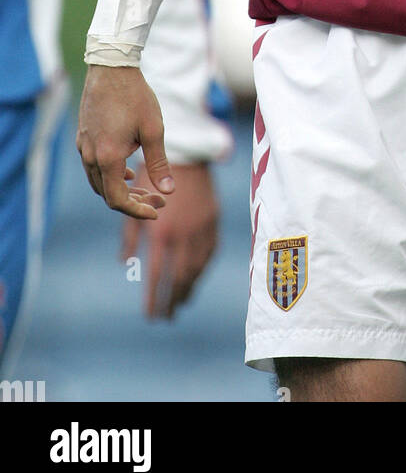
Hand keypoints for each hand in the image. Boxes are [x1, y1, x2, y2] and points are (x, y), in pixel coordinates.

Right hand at [77, 65, 173, 217]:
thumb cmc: (135, 96)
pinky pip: (93, 167)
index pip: (118, 200)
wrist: (111, 67)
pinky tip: (126, 168)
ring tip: (143, 185)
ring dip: (120, 188)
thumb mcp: (153, 129)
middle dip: (133, 201)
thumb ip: (159, 162)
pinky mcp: (83, 137)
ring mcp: (84, 147)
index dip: (137, 210)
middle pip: (107, 194)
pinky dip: (110, 175)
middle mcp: (91, 156)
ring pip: (98, 182)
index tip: (157, 209)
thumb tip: (168, 191)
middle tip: (157, 199)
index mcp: (108, 157)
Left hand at [121, 162, 218, 317]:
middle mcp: (182, 235)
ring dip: (188, 289)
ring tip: (180, 303)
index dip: (154, 298)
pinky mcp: (212, 222)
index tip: (151, 315)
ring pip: (196, 269)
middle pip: (178, 278)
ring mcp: (200, 230)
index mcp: (160, 232)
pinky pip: (209, 254)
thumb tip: (125, 261)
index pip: (157, 275)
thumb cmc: (152, 178)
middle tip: (166, 316)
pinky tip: (194, 279)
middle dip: (172, 300)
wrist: (185, 156)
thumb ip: (131, 235)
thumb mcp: (136, 205)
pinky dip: (201, 270)